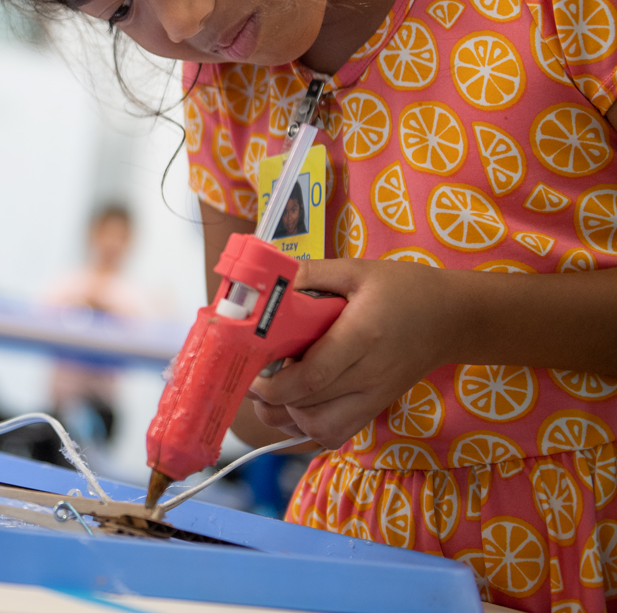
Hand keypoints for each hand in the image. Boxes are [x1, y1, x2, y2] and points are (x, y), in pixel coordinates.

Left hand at [247, 257, 461, 448]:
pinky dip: (307, 429)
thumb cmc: (404, 289)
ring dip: (287, 418)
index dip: (273, 383)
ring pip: (320, 431)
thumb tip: (266, 283)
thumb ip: (309, 273)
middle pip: (309, 407)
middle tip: (252, 375)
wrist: (454, 317)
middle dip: (269, 399)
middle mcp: (369, 375)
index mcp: (362, 337)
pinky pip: (335, 435)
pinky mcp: (375, 408)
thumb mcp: (356, 269)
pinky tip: (295, 406)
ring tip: (273, 392)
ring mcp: (374, 398)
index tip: (250, 371)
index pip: (312, 377)